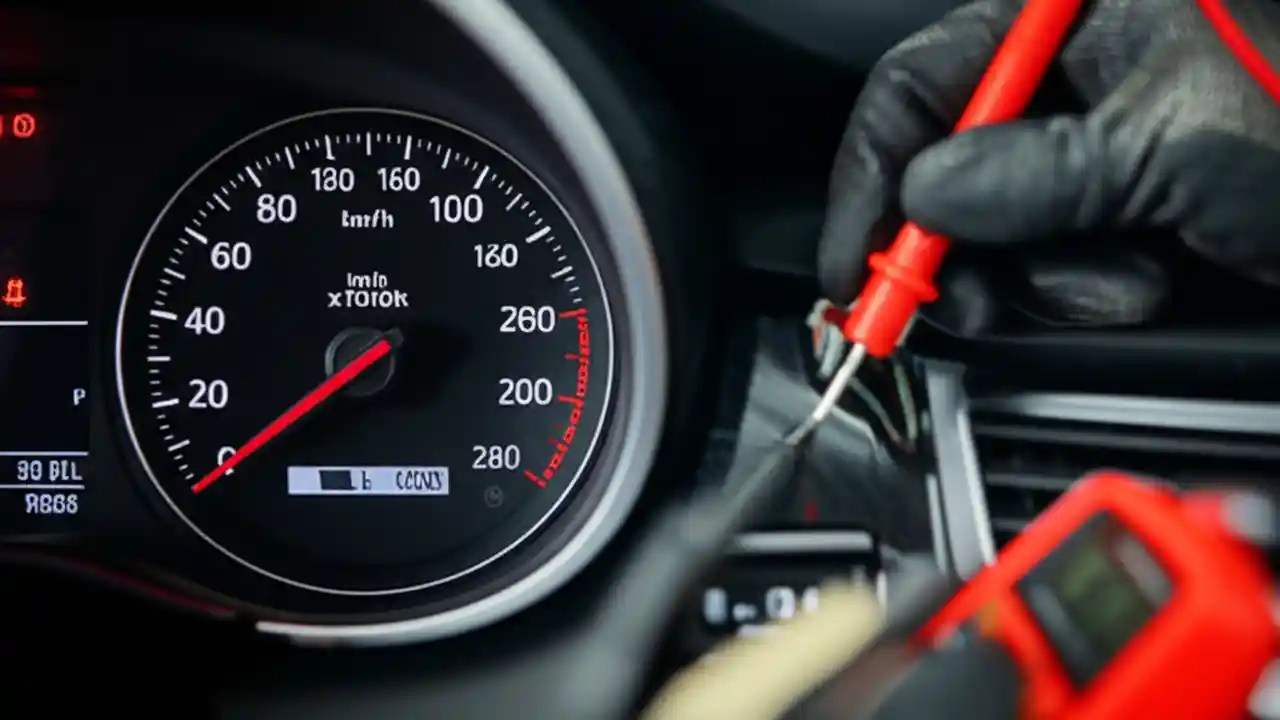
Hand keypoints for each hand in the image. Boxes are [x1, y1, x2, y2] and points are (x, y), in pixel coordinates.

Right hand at [819, 0, 1279, 333]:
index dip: (872, 175)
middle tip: (947, 302)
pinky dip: (1086, 293)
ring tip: (1121, 281)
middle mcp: (1077, 76)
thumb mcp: (1172, 144)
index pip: (922, 83)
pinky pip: (1055, 264)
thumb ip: (1030, 174)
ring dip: (1044, 279)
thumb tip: (924, 197)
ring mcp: (1099, 150)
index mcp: (1076, 17)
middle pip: (949, 164)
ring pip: (1000, 230)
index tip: (854, 263)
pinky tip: (1146, 282)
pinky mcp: (1124, 214)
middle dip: (955, 246)